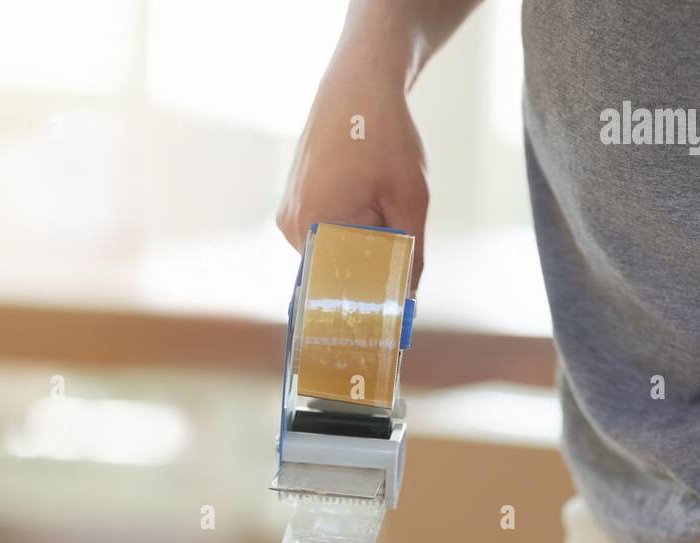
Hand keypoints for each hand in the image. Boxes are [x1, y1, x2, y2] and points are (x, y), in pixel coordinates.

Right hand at [277, 49, 429, 286]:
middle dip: (370, 264)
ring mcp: (288, 216)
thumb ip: (411, 255)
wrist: (358, 85)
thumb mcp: (410, 199)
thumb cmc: (383, 135)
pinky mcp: (293, 205)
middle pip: (337, 271)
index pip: (342, 287)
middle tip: (393, 232)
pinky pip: (325, 234)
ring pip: (333, 253)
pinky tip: (362, 197)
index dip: (373, 294)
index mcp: (312, 226)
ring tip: (375, 201)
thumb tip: (409, 300)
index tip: (396, 297)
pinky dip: (348, 228)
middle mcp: (291, 227)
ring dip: (361, 243)